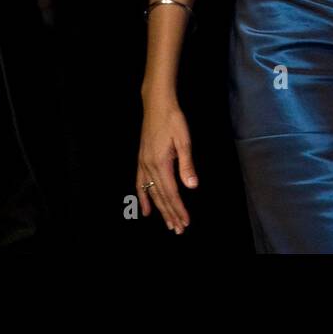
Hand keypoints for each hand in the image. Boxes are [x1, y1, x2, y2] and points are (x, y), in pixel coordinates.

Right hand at [136, 96, 198, 233]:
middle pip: (161, 196)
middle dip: (170, 214)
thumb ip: (187, 165)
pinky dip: (142, 197)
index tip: (186, 222)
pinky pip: (140, 183)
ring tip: (167, 224)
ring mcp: (143, 164)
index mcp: (161, 164)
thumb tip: (192, 187)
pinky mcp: (141, 159)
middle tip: (178, 229)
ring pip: (151, 193)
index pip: (171, 193)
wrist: (156, 104)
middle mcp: (149, 167)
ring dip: (159, 210)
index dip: (179, 209)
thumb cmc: (173, 120)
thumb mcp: (184, 140)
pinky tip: (145, 209)